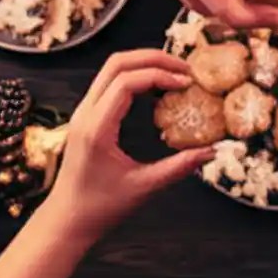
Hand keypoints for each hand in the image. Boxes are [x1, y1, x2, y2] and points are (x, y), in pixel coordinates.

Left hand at [44, 50, 212, 239]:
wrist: (66, 219)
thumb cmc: (99, 207)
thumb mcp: (143, 187)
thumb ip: (179, 167)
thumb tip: (211, 151)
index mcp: (96, 128)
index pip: (126, 82)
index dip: (160, 74)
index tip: (187, 83)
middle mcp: (86, 113)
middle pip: (116, 63)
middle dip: (153, 58)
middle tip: (185, 68)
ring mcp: (83, 112)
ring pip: (111, 69)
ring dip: (144, 64)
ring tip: (175, 74)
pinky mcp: (87, 116)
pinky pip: (109, 83)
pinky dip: (135, 77)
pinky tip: (157, 89)